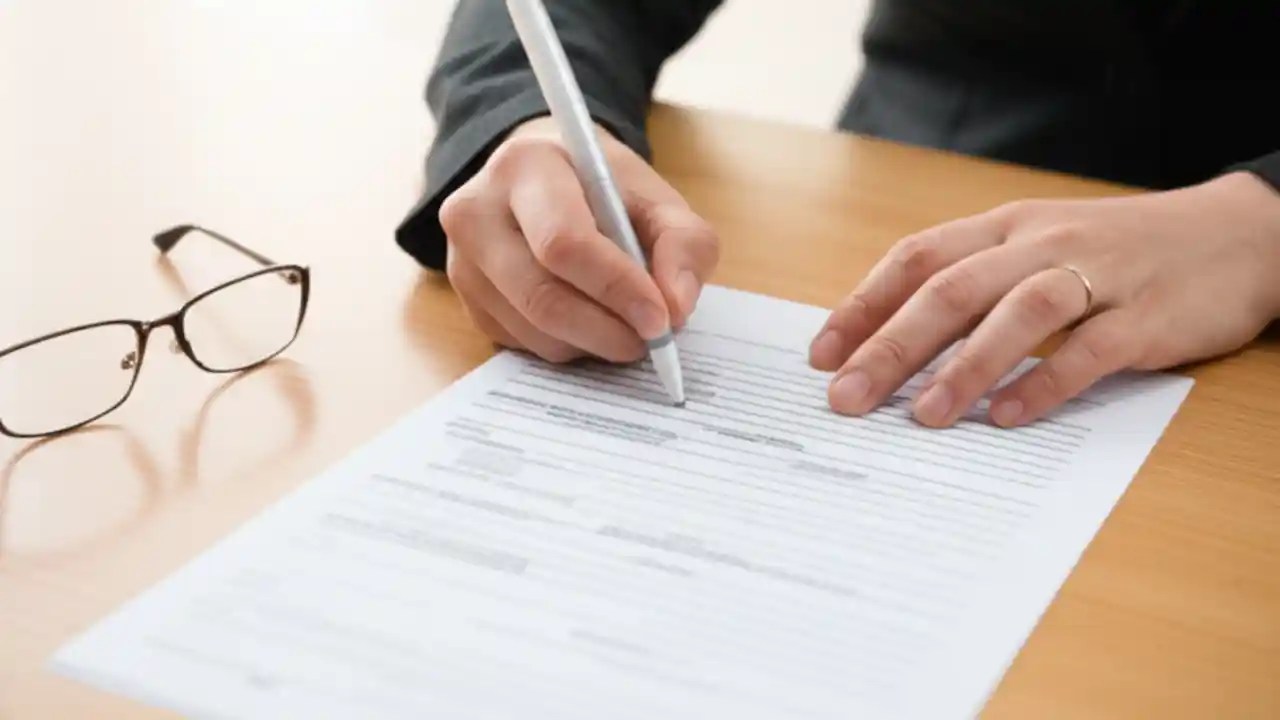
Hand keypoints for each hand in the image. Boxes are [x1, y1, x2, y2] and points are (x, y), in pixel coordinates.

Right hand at [439, 116, 718, 362]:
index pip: (564, 242)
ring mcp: (462, 261)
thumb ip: (683, 243)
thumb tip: (676, 309)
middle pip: (542, 296)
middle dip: (607, 330)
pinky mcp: (466, 301)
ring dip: (592, 343)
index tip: (660, 319)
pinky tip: (590, 322)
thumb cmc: (603, 188)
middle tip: (651, 340)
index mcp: (525, 167)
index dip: (616, 288)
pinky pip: (522, 344)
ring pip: (533, 329)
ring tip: (626, 327)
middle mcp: (477, 212)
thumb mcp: (656, 197)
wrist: (544, 178)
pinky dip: (568, 346)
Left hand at [810, 171, 1279, 427]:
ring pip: (1018, 312)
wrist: (1236, 235)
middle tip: (846, 398)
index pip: (917, 258)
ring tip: (922, 416)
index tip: (820, 354)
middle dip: (891, 344)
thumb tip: (889, 343)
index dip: (864, 305)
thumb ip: (974, 283)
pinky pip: (1091, 349)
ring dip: (964, 365)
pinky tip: (1007, 417)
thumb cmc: (1115, 252)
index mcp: (1004, 228)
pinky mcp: (1148, 314)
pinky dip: (1046, 382)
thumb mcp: (1036, 247)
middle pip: (952, 288)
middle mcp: (1041, 242)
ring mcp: (1097, 274)